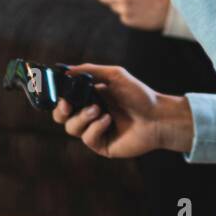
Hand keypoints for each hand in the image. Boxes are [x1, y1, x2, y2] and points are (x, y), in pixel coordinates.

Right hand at [51, 65, 193, 157]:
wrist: (158, 116)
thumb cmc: (139, 95)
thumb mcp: (115, 75)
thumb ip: (90, 71)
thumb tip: (66, 70)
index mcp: (89, 98)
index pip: (64, 99)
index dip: (57, 97)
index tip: (57, 93)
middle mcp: (90, 115)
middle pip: (61, 117)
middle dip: (60, 111)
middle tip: (67, 105)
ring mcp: (95, 131)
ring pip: (72, 128)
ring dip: (82, 117)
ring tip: (98, 109)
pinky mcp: (102, 145)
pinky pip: (87, 138)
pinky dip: (95, 127)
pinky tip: (108, 120)